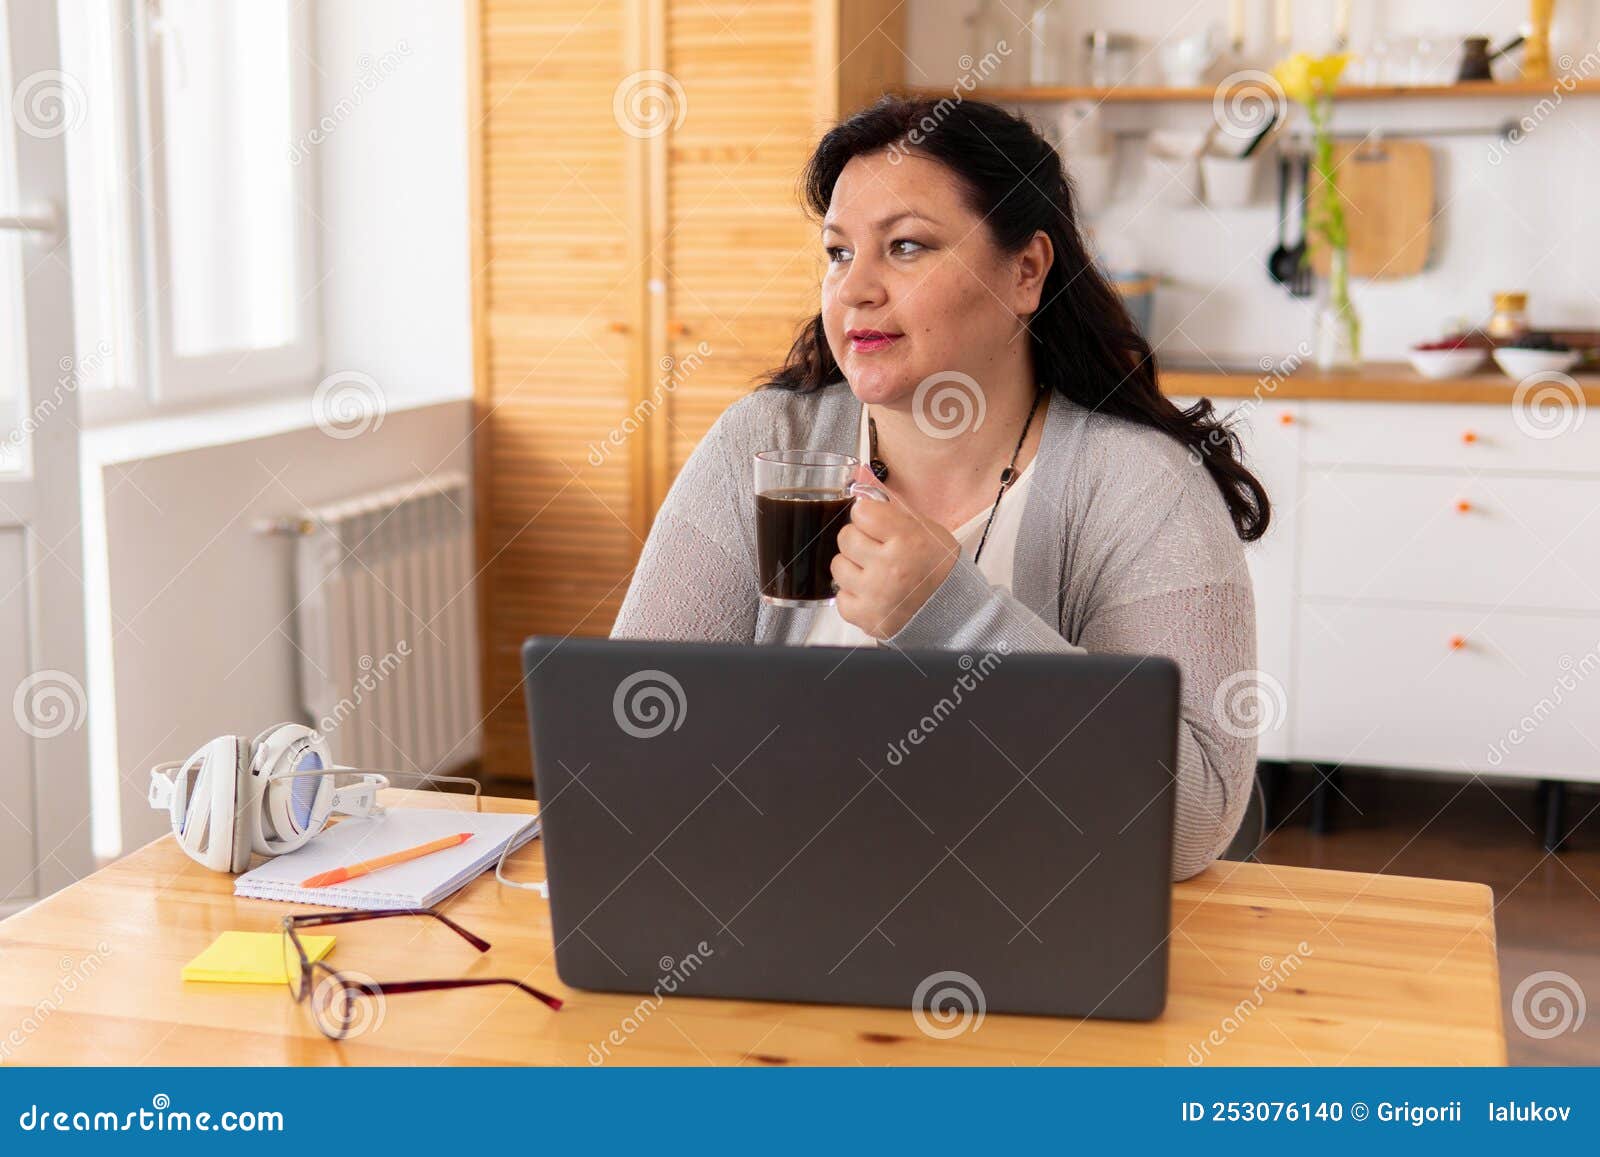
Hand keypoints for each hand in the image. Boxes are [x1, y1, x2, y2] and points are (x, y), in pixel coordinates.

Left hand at [831, 466, 960, 638]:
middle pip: (846, 537)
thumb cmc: (938, 566)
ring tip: (875, 571)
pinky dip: (853, 593)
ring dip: (853, 566)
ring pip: (838, 565)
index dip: (868, 516)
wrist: (952, 608)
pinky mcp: (866, 617)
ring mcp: (875, 595)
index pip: (861, 512)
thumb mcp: (923, 528)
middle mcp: (889, 568)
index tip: (877, 524)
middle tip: (878, 549)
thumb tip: (859, 479)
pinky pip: (840, 596)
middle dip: (859, 540)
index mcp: (907, 540)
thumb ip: (890, 506)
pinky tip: (872, 591)